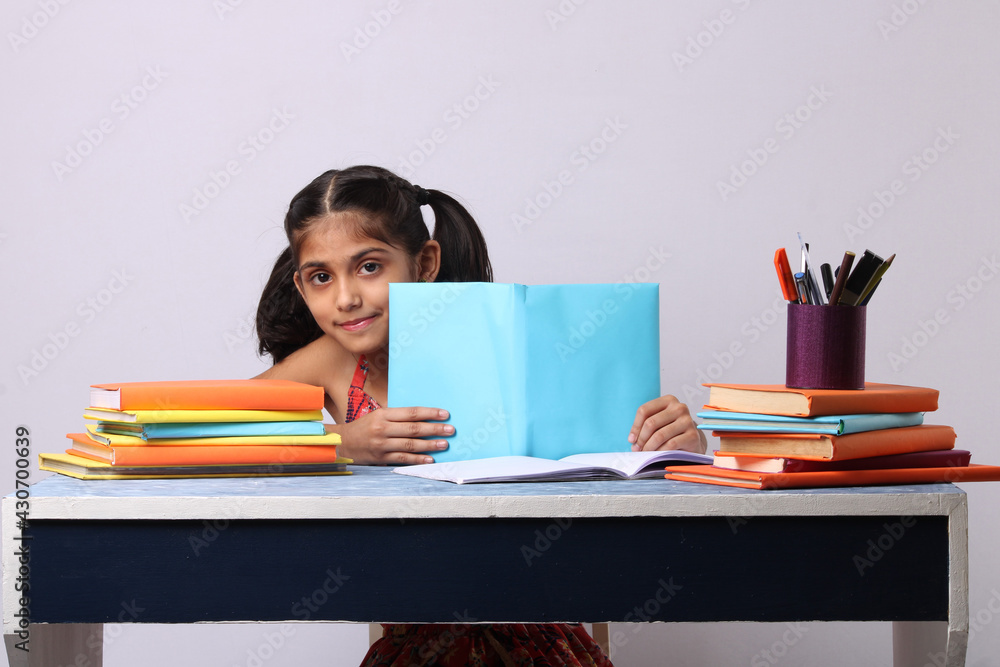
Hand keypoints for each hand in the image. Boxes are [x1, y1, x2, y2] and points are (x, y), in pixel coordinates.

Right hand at [336, 407, 452, 465]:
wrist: (342, 443)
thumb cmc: (364, 427)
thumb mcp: (378, 416)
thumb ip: (397, 417)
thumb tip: (424, 417)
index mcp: (383, 414)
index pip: (411, 413)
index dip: (430, 413)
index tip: (445, 414)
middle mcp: (383, 429)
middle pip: (413, 428)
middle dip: (434, 429)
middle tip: (450, 430)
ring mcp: (382, 444)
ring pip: (410, 445)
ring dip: (429, 445)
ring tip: (444, 444)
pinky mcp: (381, 458)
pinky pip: (403, 459)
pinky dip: (417, 459)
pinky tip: (430, 459)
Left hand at [628, 395, 706, 453]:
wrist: (691, 441)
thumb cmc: (670, 431)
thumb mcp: (657, 424)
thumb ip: (644, 427)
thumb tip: (632, 440)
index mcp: (668, 400)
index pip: (644, 410)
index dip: (635, 426)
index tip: (631, 439)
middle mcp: (679, 407)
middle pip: (651, 422)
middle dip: (641, 439)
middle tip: (637, 449)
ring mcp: (687, 421)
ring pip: (659, 435)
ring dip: (649, 447)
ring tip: (645, 453)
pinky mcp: (693, 435)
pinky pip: (670, 445)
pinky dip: (660, 452)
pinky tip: (656, 455)